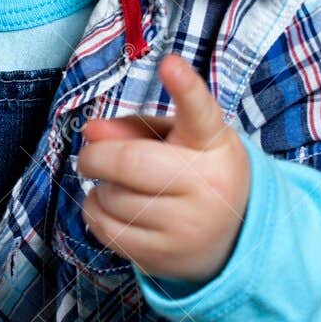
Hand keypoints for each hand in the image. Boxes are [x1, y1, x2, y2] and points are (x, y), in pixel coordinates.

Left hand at [76, 52, 250, 284]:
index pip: (199, 113)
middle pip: (130, 163)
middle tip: (90, 154)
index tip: (170, 64)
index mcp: (212, 144)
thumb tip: (91, 131)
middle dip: (96, 156)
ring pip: (112, 199)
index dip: (185, 87)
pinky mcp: (163, 257)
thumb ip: (136, 128)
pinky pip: (106, 230)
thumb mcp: (178, 140)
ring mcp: (185, 226)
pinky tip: (111, 207)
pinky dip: (95, 213)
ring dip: (98, 188)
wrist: (230, 238)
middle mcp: (205, 185)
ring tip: (115, 185)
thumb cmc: (195, 173)